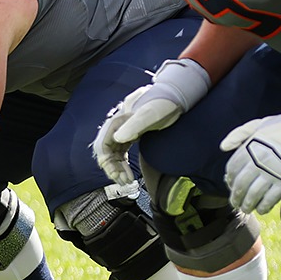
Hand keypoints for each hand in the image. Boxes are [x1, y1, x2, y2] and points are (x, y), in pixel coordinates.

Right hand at [92, 58, 210, 185]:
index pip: (103, 145)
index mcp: (118, 121)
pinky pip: (121, 153)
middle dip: (113, 168)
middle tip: (125, 182)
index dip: (108, 163)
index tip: (119, 175)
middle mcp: (118, 126)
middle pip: (106, 152)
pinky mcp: (132, 135)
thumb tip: (118, 139)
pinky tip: (129, 173)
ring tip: (127, 181)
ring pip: (113, 154)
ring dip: (117, 168)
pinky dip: (122, 164)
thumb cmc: (164, 104)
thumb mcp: (150, 114)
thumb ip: (134, 125)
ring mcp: (124, 131)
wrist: (176, 97)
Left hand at [221, 89, 280, 213]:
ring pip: (254, 193)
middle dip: (236, 196)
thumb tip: (223, 147)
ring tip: (246, 209)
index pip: (232, 168)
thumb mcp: (258, 124)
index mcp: (249, 147)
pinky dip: (264, 206)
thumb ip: (238, 134)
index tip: (230, 185)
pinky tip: (261, 210)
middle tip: (235, 203)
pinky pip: (272, 197)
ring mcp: (272, 172)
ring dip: (248, 204)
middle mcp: (257, 161)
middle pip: (241, 183)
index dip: (230, 179)